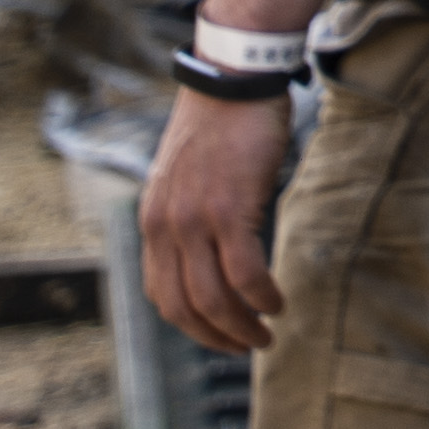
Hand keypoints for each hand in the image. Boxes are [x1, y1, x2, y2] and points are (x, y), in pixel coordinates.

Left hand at [139, 88, 293, 353]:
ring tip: (265, 334)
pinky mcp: (227, 209)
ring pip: (211, 298)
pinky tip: (277, 302)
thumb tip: (211, 251)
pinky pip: (243, 273)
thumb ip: (189, 214)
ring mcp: (193, 219)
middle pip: (182, 306)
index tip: (218, 335)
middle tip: (246, 346)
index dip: (189, 325)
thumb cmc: (220, 125)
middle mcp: (164, 226)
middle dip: (215, 336)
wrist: (232, 81)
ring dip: (240, 326)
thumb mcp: (187, 177)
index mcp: (152, 220)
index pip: (160, 293)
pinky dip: (261, 297)